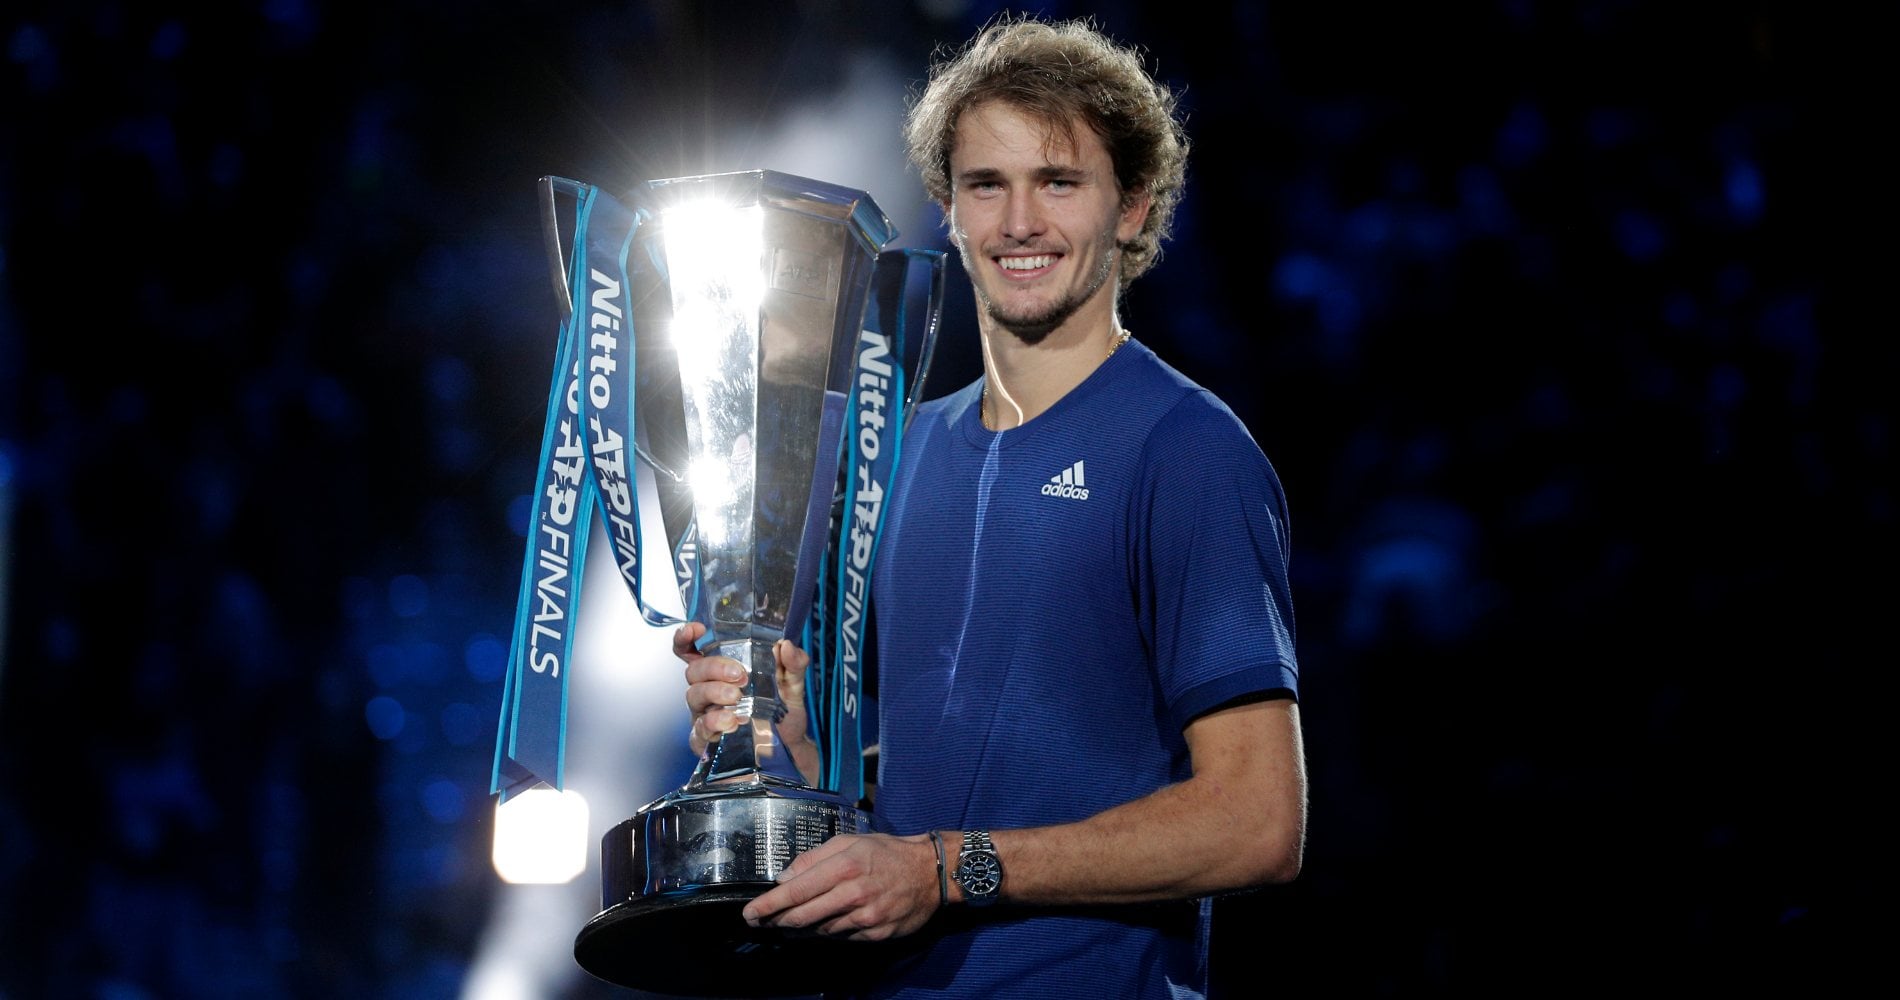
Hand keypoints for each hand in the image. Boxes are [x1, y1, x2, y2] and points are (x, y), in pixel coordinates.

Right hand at [677, 622, 817, 779]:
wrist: (790, 746)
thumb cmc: (783, 710)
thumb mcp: (793, 683)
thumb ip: (793, 663)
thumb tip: (785, 645)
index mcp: (722, 671)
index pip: (692, 651)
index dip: (686, 637)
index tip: (698, 629)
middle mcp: (708, 689)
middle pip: (694, 671)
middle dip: (714, 668)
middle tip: (740, 675)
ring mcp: (704, 714)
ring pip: (694, 695)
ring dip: (715, 692)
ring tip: (738, 697)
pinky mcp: (706, 739)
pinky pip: (700, 728)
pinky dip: (715, 721)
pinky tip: (733, 721)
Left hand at [741, 832, 940, 940]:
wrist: (930, 872)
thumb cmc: (887, 852)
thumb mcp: (850, 841)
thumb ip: (815, 857)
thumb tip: (785, 876)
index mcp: (844, 867)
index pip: (795, 891)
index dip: (768, 905)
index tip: (750, 912)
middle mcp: (852, 895)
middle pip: (802, 917)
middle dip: (775, 921)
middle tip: (761, 921)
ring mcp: (865, 918)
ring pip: (819, 930)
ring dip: (799, 929)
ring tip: (788, 923)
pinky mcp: (875, 934)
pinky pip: (840, 937)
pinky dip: (826, 932)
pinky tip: (820, 925)